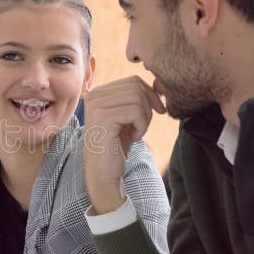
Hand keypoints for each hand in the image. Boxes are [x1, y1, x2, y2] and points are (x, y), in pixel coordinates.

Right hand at [84, 76, 165, 213]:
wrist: (104, 173)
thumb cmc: (116, 146)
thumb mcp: (128, 117)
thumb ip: (137, 98)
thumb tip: (160, 84)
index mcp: (98, 93)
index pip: (133, 81)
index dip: (150, 94)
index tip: (157, 111)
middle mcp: (93, 96)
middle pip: (136, 87)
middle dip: (148, 106)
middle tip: (143, 125)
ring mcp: (96, 106)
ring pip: (137, 98)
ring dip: (145, 117)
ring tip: (137, 132)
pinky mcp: (103, 118)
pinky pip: (135, 111)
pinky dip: (141, 125)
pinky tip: (134, 138)